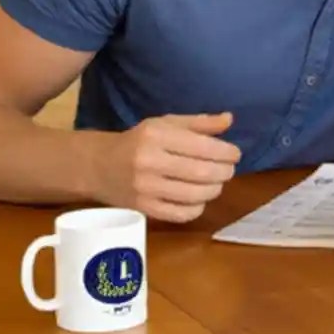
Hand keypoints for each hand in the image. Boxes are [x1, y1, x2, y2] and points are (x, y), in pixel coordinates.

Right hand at [89, 112, 241, 222]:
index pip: (202, 147)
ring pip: (195, 195)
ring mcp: (145, 189)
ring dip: (214, 189)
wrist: (98, 166)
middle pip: (201, 173)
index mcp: (156, 136)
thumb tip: (229, 120)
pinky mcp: (143, 209)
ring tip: (216, 182)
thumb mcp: (165, 124)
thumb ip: (199, 123)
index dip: (226, 153)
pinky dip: (198, 208)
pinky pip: (181, 214)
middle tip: (228, 170)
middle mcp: (149, 162)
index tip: (235, 154)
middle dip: (224, 172)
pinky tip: (199, 198)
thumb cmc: (138, 141)